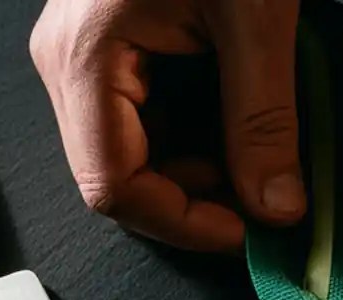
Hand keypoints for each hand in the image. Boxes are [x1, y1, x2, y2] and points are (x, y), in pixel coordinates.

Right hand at [30, 0, 304, 250]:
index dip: (182, 224)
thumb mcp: (254, 18)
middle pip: (116, 177)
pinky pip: (136, 120)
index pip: (114, 186)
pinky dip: (188, 141)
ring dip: (192, 175)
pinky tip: (233, 133)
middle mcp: (65, 63)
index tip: (247, 234)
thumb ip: (263, 119)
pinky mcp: (105, 44)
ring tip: (257, 168)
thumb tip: (276, 209)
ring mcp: (80, 54)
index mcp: (84, 58)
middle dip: (191, 203)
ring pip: (127, 154)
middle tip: (261, 207)